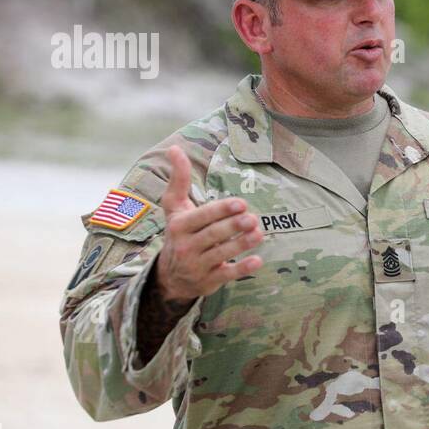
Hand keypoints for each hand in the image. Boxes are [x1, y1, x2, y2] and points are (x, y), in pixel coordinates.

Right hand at [155, 145, 263, 302]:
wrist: (170, 276)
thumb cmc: (178, 233)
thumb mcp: (174, 208)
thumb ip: (179, 180)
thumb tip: (174, 148)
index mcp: (179, 226)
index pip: (201, 217)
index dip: (221, 210)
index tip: (241, 203)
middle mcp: (186, 246)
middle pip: (212, 235)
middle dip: (233, 226)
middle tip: (252, 218)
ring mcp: (198, 265)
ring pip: (221, 254)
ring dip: (241, 244)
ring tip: (259, 233)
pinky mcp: (210, 281)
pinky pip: (227, 275)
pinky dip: (242, 268)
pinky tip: (258, 261)